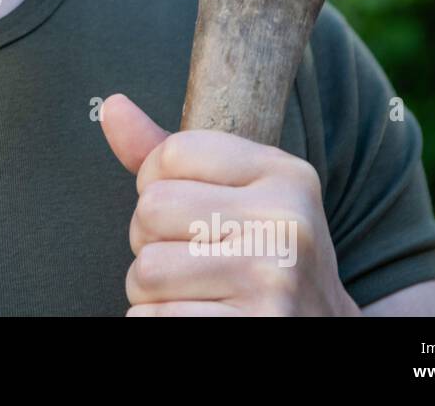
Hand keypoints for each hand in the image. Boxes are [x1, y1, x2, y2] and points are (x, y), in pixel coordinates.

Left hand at [100, 94, 360, 316]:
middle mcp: (287, 222)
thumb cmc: (265, 258)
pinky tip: (200, 316)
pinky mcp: (254, 326)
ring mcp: (274, 280)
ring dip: (151, 289)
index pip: (173, 154)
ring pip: (147, 270)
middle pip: (152, 210)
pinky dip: (159, 320)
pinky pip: (154, 317)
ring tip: (194, 292)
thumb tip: (112, 107)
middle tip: (188, 258)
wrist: (322, 327)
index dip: (156, 184)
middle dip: (150, 240)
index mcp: (286, 175)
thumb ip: (170, 156)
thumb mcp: (237, 195)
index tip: (184, 211)